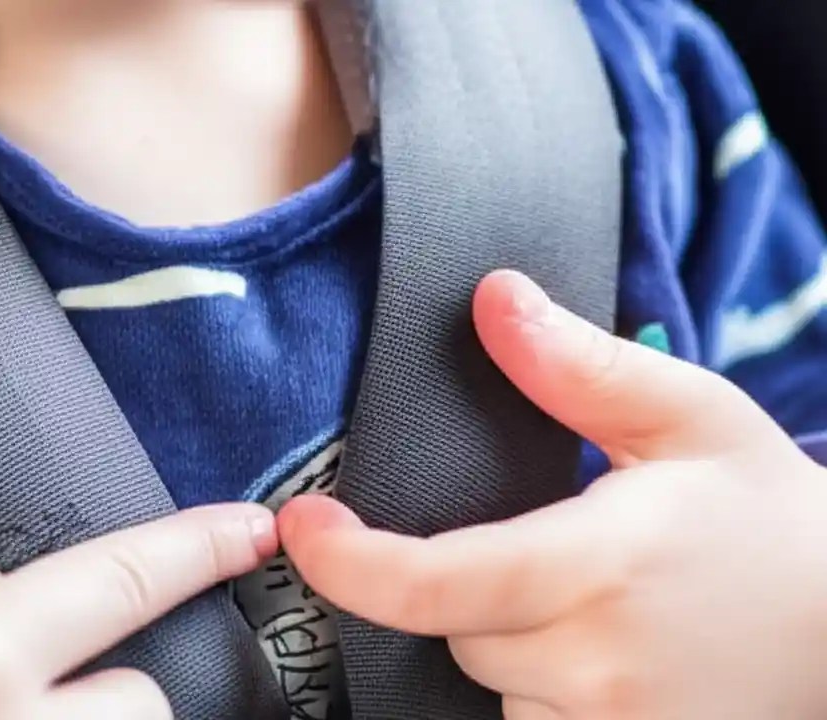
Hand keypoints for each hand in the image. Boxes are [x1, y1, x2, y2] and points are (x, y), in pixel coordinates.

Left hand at [280, 270, 826, 719]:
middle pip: (449, 627)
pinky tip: (595, 649)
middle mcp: (598, 666)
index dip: (347, 565)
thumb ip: (578, 366)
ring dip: (503, 638)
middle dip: (461, 584)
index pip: (435, 583)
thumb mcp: (688, 417)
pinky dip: (536, 686)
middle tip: (541, 542)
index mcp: (603, 565)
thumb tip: (492, 296)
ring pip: (486, 680)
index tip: (301, 527)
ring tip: (587, 602)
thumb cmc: (765, 514)